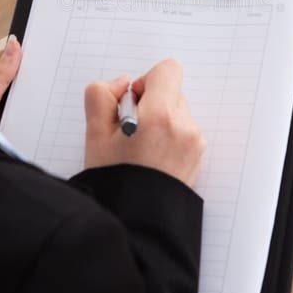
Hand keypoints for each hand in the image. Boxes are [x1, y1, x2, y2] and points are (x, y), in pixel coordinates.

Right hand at [84, 59, 204, 186]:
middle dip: (150, 105)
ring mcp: (195, 142)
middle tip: (131, 134)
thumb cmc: (114, 180)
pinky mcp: (198, 154)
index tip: (132, 104)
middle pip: (170, 92)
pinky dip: (168, 137)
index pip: (168, 70)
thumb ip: (102, 94)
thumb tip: (123, 83)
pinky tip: (153, 159)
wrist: (136, 222)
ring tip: (141, 150)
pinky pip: (184, 131)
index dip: (146, 81)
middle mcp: (184, 126)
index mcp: (160, 115)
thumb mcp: (94, 134)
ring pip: (177, 112)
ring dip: (159, 122)